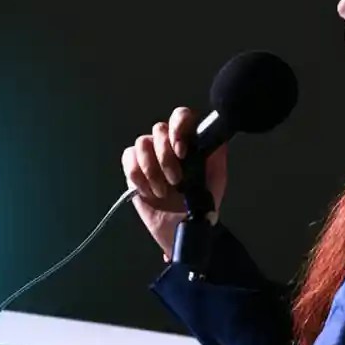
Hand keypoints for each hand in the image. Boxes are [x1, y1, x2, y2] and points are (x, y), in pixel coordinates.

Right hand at [122, 107, 228, 259]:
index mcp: (189, 140)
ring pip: (142, 143)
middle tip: (175, 180)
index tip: (182, 151)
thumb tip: (213, 135)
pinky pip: (128, 158)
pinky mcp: (133, 169)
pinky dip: (137, 176)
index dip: (178, 127)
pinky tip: (149, 191)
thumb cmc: (201, 203)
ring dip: (151, 169)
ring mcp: (149, 155)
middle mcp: (168, 143)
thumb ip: (216, 153)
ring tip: (162, 190)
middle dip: (165, 157)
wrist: (182, 228)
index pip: (181, 116)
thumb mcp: (216, 177)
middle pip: (159, 129)